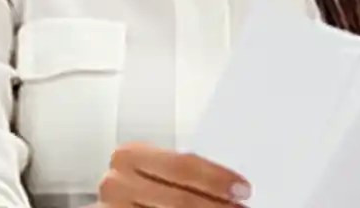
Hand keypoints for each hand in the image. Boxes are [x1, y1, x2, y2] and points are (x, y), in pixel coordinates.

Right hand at [98, 142, 251, 206]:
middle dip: (216, 205)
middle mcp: (117, 184)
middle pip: (180, 199)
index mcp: (129, 156)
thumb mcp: (160, 168)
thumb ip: (186, 171)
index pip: (182, 166)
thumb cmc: (145, 181)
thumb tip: (232, 184)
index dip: (216, 178)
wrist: (122, 196)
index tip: (243, 188)